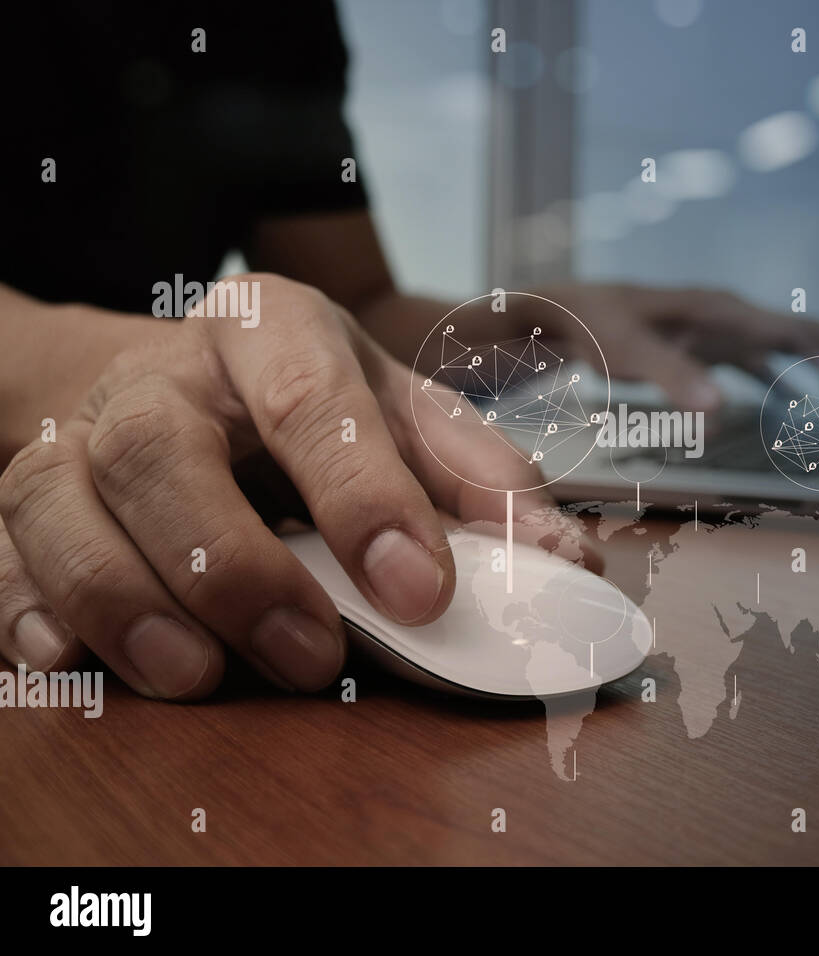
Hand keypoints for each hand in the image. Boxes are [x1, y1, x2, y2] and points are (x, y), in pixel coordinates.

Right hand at [0, 274, 596, 697]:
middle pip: (158, 451)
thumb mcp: (405, 416)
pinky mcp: (29, 494)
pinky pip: (6, 554)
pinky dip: (32, 612)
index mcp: (270, 332)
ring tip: (197, 676)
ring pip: (58, 503)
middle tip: (307, 650)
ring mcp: (80, 433)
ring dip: (125, 601)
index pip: (310, 397)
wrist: (182, 385)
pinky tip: (72, 658)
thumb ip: (482, 480)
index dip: (364, 494)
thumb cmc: (310, 406)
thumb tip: (564, 559)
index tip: (421, 588)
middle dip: (230, 564)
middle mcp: (164, 375)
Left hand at [526, 283, 818, 410]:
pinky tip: (792, 413)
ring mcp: (721, 331)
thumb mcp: (628, 352)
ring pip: (788, 354)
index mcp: (727, 313)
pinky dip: (783, 388)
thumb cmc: (594, 326)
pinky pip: (759, 366)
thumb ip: (673, 378)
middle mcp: (734, 317)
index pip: (806, 335)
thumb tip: (719, 412)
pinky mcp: (706, 347)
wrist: (560, 311)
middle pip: (809, 342)